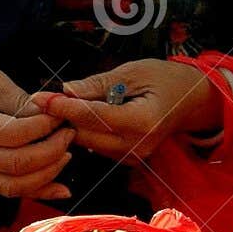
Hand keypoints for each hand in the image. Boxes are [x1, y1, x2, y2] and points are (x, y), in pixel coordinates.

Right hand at [0, 65, 74, 201]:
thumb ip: (20, 99)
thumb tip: (50, 112)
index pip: (17, 133)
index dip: (46, 124)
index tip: (60, 113)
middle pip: (20, 162)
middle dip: (53, 148)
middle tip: (69, 132)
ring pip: (18, 184)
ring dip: (49, 172)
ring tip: (66, 154)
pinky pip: (11, 191)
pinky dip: (39, 193)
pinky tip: (61, 189)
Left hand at [32, 59, 221, 162]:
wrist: (192, 101)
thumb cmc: (165, 79)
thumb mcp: (133, 72)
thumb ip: (98, 84)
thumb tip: (66, 90)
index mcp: (142, 122)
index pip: (93, 117)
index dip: (63, 107)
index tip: (39, 98)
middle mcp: (137, 145)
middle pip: (85, 134)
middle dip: (62, 116)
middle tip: (42, 97)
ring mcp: (133, 156)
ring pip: (87, 142)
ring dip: (71, 124)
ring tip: (58, 103)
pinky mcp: (128, 159)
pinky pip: (97, 145)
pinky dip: (84, 130)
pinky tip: (78, 114)